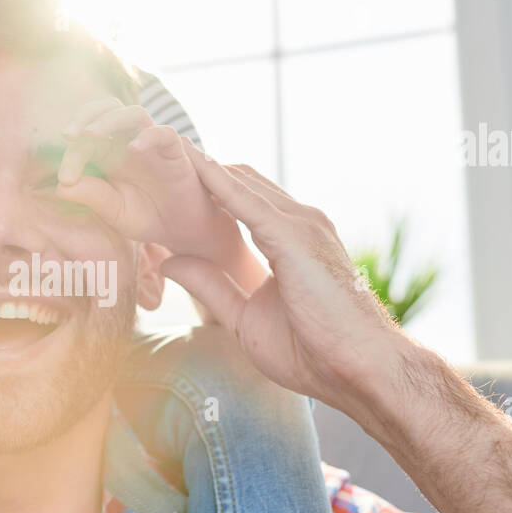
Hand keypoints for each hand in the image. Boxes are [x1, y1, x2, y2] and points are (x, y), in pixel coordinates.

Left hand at [55, 99, 242, 265]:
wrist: (181, 231)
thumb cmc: (147, 218)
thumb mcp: (114, 212)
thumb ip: (91, 197)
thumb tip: (60, 186)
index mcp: (110, 154)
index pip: (86, 138)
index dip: (71, 153)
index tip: (65, 178)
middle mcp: (129, 143)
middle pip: (107, 110)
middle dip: (85, 116)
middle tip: (68, 134)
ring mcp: (153, 145)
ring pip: (134, 114)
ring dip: (110, 119)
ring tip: (92, 134)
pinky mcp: (175, 153)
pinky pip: (164, 134)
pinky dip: (148, 136)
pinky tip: (132, 149)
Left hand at [159, 151, 407, 416]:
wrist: (360, 368)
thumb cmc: (312, 352)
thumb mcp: (245, 317)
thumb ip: (211, 285)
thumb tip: (170, 260)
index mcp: (289, 241)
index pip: (241, 200)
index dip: (206, 187)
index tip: (166, 174)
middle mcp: (298, 223)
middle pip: (240, 182)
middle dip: (197, 167)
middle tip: (151, 147)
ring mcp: (301, 224)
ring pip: (240, 182)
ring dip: (200, 165)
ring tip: (159, 144)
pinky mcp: (295, 235)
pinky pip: (245, 200)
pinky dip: (214, 180)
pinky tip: (186, 165)